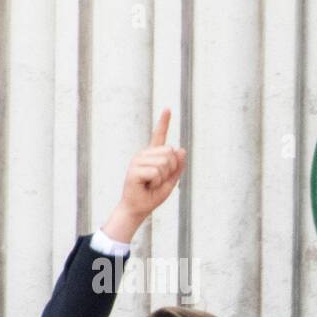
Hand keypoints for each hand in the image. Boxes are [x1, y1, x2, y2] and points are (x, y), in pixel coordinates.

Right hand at [101, 108, 186, 242]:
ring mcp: (138, 160)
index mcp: (152, 156)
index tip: (168, 109)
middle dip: (170, 170)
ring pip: (164, 163)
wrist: (138, 208)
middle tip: (158, 180)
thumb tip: (181, 149)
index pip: (159, 136)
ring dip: (163, 177)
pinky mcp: (134, 169)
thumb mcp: (170, 182)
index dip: (163, 122)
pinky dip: (156, 182)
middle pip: (170, 153)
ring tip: (151, 183)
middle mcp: (144, 154)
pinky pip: (156, 172)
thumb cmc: (152, 196)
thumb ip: (177, 167)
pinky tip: (146, 185)